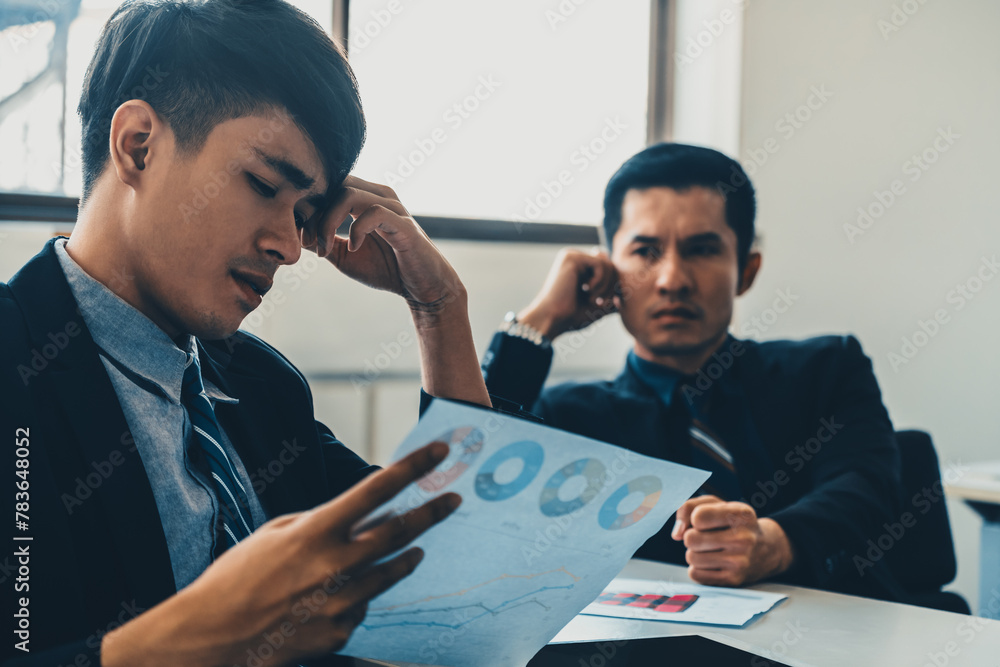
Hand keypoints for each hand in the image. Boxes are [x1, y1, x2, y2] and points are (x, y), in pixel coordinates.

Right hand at [101, 442, 460, 666]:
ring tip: (417, 547)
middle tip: (453, 499)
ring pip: (391, 571)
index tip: (439, 452)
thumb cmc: (236, 578)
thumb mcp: (276, 533)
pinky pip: (363, 606)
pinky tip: (336, 597)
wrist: (212, 637)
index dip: (412, 468)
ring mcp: (342, 602)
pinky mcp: (341, 631)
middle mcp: (336, 566)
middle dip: (432, 512)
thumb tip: (366, 514)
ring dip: (408, 555)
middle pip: (400, 532)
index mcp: (316, 532)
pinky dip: (360, 595)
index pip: (376, 490)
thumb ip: (323, 521)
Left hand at [301, 175, 465, 318]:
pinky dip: (356, 230)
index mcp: (364, 199)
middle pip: (334, 184)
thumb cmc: (386, 269)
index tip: (300, 238)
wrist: (421, 288)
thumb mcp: (345, 256)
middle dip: (314, 213)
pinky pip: (373, 213)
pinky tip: (354, 248)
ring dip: (328, 222)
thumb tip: (294, 234)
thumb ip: (323, 241)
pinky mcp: (404, 224)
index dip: (308, 208)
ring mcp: (393, 207)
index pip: (328, 186)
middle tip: (309, 243)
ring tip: (326, 249)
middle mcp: (378, 196)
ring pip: (348, 194)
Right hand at [517, 248, 618, 339]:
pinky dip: (600, 282)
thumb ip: (611, 298)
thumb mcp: (597, 307)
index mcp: (579, 268)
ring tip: (593, 299)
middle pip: (611, 265)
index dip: (612, 286)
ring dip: (606, 286)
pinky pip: (601, 264)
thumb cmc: (570, 317)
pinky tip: (587, 291)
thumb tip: (624, 293)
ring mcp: (572, 255)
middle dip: (611, 287)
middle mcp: (575, 258)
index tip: (603, 303)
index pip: (608, 268)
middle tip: (599, 303)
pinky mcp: (571, 257)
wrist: (552, 319)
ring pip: (608, 264)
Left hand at [671, 495, 794, 586]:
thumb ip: (689, 508)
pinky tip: (713, 562)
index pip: (698, 516)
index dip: (694, 518)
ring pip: (691, 557)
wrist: (767, 550)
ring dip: (694, 552)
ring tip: (710, 549)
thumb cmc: (734, 523)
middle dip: (692, 536)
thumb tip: (676, 533)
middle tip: (705, 536)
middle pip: (691, 539)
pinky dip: (698, 568)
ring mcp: (740, 562)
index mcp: (741, 514)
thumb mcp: (717, 505)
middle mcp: (744, 538)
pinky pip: (695, 574)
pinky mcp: (733, 580)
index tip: (704, 520)